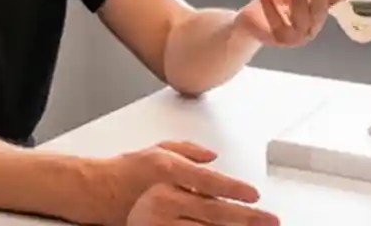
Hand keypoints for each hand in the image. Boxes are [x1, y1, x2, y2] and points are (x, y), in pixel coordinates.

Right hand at [92, 141, 276, 225]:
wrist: (99, 194)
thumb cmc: (128, 172)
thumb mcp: (159, 151)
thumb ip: (189, 152)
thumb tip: (213, 158)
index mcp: (169, 174)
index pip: (211, 184)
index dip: (236, 191)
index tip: (255, 195)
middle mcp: (166, 200)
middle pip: (216, 213)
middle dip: (248, 218)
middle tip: (270, 220)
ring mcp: (162, 223)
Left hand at [236, 0, 362, 46]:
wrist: (254, 19)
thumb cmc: (281, 2)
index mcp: (320, 13)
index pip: (334, 0)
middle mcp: (311, 27)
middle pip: (318, 11)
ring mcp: (296, 36)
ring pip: (301, 19)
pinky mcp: (278, 40)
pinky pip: (278, 27)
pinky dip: (273, 11)